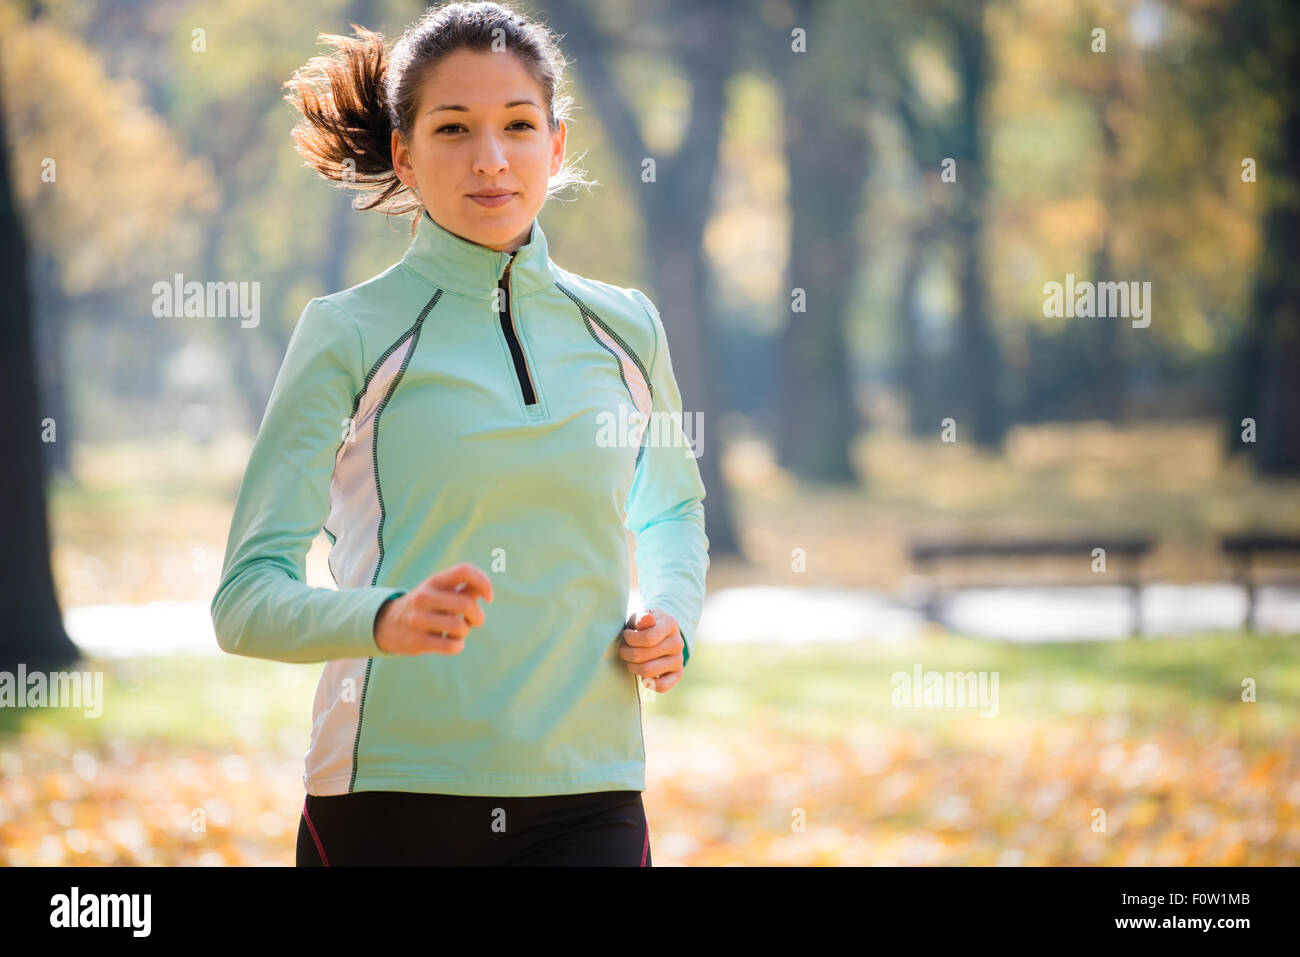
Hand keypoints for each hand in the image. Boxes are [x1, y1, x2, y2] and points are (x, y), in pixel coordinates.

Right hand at [374, 562, 492, 654]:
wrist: (387, 624)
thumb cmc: (427, 606)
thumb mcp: (441, 592)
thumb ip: (466, 588)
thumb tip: (485, 590)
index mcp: (435, 581)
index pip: (464, 570)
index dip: (484, 582)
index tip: (488, 598)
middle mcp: (424, 597)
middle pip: (467, 604)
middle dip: (478, 617)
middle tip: (475, 622)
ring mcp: (418, 619)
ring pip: (461, 628)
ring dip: (465, 632)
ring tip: (458, 632)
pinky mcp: (416, 642)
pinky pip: (452, 646)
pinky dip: (458, 645)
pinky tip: (451, 642)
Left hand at [618, 608, 683, 692]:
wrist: (654, 634)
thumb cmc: (642, 625)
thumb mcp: (639, 617)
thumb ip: (641, 617)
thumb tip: (647, 619)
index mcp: (670, 624)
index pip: (648, 638)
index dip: (630, 639)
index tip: (626, 635)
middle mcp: (678, 642)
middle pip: (642, 656)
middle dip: (626, 653)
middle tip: (623, 649)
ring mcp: (679, 660)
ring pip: (648, 671)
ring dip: (632, 667)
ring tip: (630, 660)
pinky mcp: (678, 674)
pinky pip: (662, 686)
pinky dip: (647, 683)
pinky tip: (642, 674)